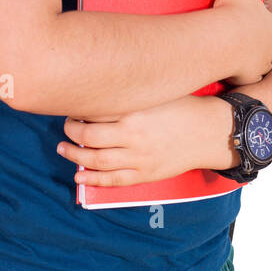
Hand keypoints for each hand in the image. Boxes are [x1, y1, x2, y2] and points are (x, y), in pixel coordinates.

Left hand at [56, 95, 236, 188]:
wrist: (208, 132)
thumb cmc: (181, 107)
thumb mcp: (156, 92)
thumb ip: (129, 93)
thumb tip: (98, 90)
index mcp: (135, 110)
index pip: (94, 111)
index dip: (77, 110)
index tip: (72, 107)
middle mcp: (134, 134)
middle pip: (89, 136)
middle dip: (71, 132)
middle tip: (66, 127)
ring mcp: (139, 157)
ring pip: (96, 160)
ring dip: (75, 155)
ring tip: (63, 149)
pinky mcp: (145, 174)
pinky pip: (113, 180)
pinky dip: (93, 179)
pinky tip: (79, 176)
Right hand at [213, 0, 271, 86]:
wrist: (222, 39)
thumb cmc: (233, 12)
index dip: (267, 27)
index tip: (256, 26)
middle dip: (265, 47)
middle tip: (249, 44)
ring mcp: (262, 63)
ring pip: (264, 65)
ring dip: (256, 62)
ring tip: (240, 58)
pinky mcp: (251, 77)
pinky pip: (250, 78)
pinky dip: (244, 75)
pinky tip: (233, 71)